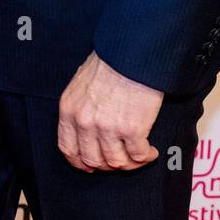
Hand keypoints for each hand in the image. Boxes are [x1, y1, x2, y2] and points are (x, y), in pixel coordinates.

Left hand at [57, 52, 163, 172]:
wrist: (131, 53)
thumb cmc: (109, 62)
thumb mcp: (81, 81)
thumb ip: (79, 106)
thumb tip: (85, 126)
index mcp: (69, 110)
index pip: (68, 148)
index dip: (80, 162)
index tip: (91, 166)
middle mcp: (85, 122)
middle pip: (93, 160)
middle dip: (108, 165)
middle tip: (120, 160)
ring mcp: (108, 128)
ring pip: (116, 162)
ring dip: (130, 163)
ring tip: (139, 155)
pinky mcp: (132, 130)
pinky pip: (138, 156)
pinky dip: (146, 157)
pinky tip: (150, 151)